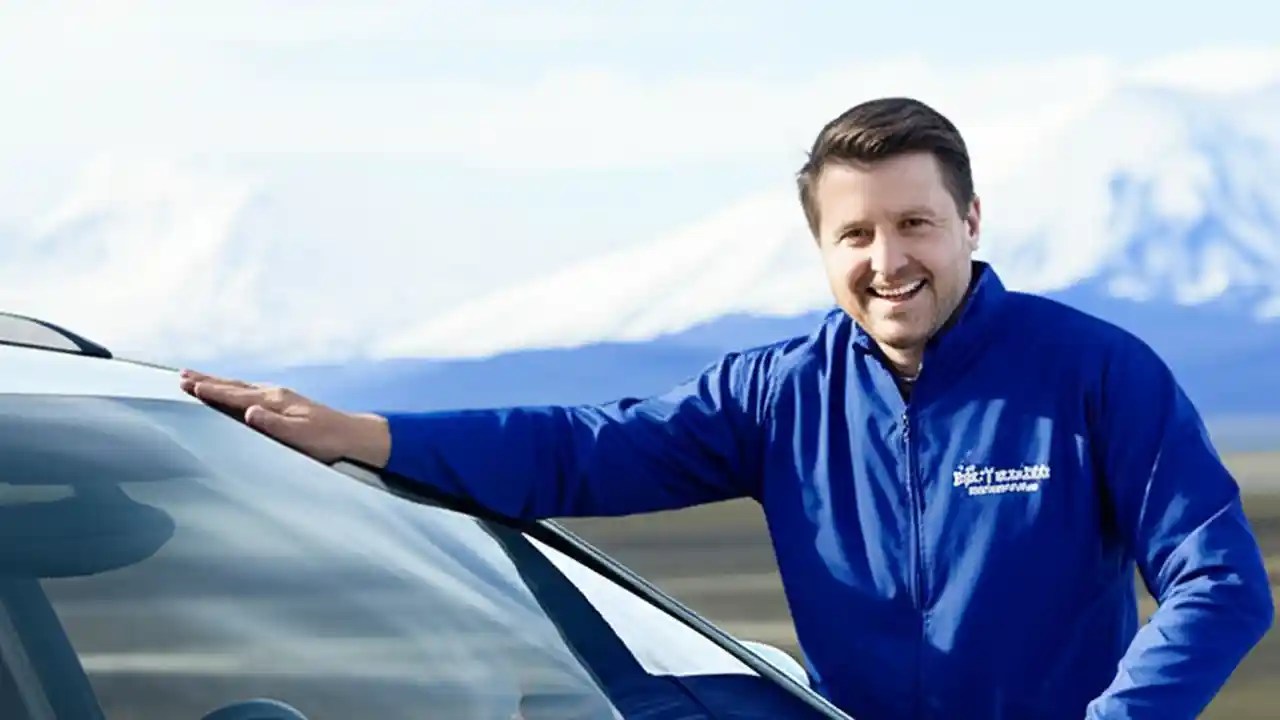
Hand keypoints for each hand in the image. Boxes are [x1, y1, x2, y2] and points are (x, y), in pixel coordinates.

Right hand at [178, 369, 390, 466]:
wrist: (353, 434)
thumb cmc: (327, 439)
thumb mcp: (300, 436)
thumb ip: (272, 424)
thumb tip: (248, 412)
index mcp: (275, 402)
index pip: (236, 396)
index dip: (211, 392)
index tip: (188, 386)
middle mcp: (275, 394)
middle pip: (234, 386)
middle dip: (208, 381)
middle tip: (182, 375)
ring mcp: (280, 397)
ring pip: (241, 387)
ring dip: (219, 382)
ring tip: (198, 379)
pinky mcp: (285, 403)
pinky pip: (251, 392)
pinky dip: (234, 389)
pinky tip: (234, 390)